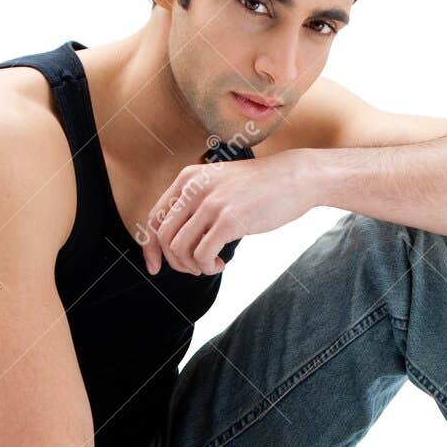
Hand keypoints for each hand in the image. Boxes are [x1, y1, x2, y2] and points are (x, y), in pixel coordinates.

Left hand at [142, 149, 315, 275]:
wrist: (296, 178)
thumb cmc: (260, 187)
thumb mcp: (219, 184)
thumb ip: (196, 202)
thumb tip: (174, 240)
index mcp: (188, 178)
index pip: (153, 219)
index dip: (150, 248)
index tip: (155, 267)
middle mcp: (194, 188)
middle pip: (163, 237)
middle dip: (175, 261)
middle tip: (194, 268)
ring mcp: (211, 204)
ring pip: (180, 249)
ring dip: (192, 266)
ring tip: (211, 265)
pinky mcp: (229, 220)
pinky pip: (202, 255)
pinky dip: (207, 267)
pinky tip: (221, 264)